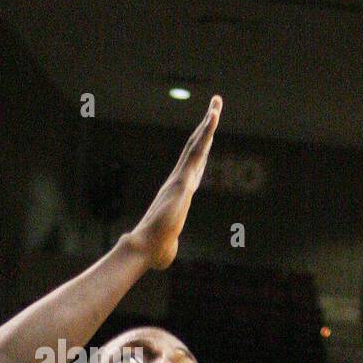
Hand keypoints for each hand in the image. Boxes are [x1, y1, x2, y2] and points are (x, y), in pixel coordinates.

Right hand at [122, 96, 220, 268]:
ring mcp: (181, 178)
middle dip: (205, 127)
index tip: (207, 133)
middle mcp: (178, 180)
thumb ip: (168, 246)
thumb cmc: (155, 251)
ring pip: (196, 144)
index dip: (201, 148)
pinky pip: (197, 150)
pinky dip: (205, 132)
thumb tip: (162, 258)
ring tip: (216, 104)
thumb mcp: (167, 248)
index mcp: (178, 192)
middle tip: (214, 107)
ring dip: (207, 123)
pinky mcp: (183, 179)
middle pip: (195, 148)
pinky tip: (212, 118)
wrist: (145, 248)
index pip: (193, 165)